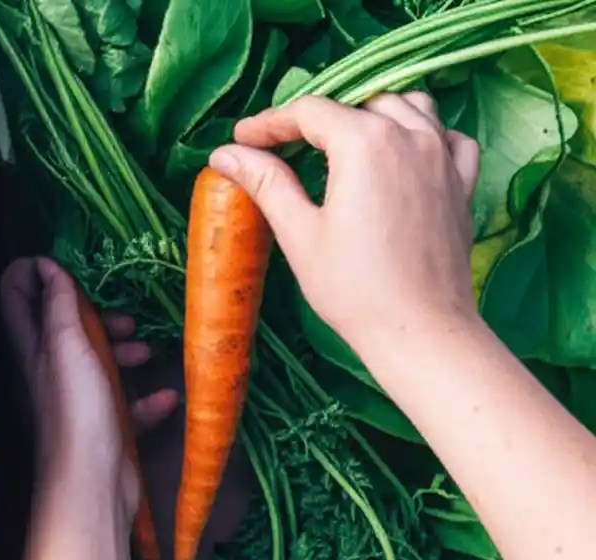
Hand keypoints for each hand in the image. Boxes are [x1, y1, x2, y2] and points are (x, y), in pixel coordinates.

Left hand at [0, 257, 177, 521]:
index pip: (15, 298)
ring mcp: (75, 401)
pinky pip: (125, 405)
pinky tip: (166, 398)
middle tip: (124, 319)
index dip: (31, 274)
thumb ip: (57, 306)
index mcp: (32, 349)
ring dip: (125, 354)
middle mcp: (48, 371)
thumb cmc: (76, 410)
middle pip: (64, 329)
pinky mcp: (101, 428)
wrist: (93, 484)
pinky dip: (145, 400)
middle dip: (96, 316)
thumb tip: (46, 266)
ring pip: (98, 363)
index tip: (61, 261)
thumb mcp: (67, 346)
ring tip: (148, 352)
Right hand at [208, 92, 481, 356]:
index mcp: (365, 143)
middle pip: (356, 103)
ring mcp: (443, 156)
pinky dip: (425, 133)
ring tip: (344, 140)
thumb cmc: (354, 288)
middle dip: (316, 118)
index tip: (242, 140)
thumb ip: (266, 182)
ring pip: (408, 106)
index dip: (270, 122)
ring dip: (372, 113)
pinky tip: (405, 153)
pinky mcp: (461, 182)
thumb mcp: (299, 233)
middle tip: (282, 147)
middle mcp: (410, 135)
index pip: (309, 112)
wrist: (420, 330)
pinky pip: (448, 137)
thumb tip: (225, 154)